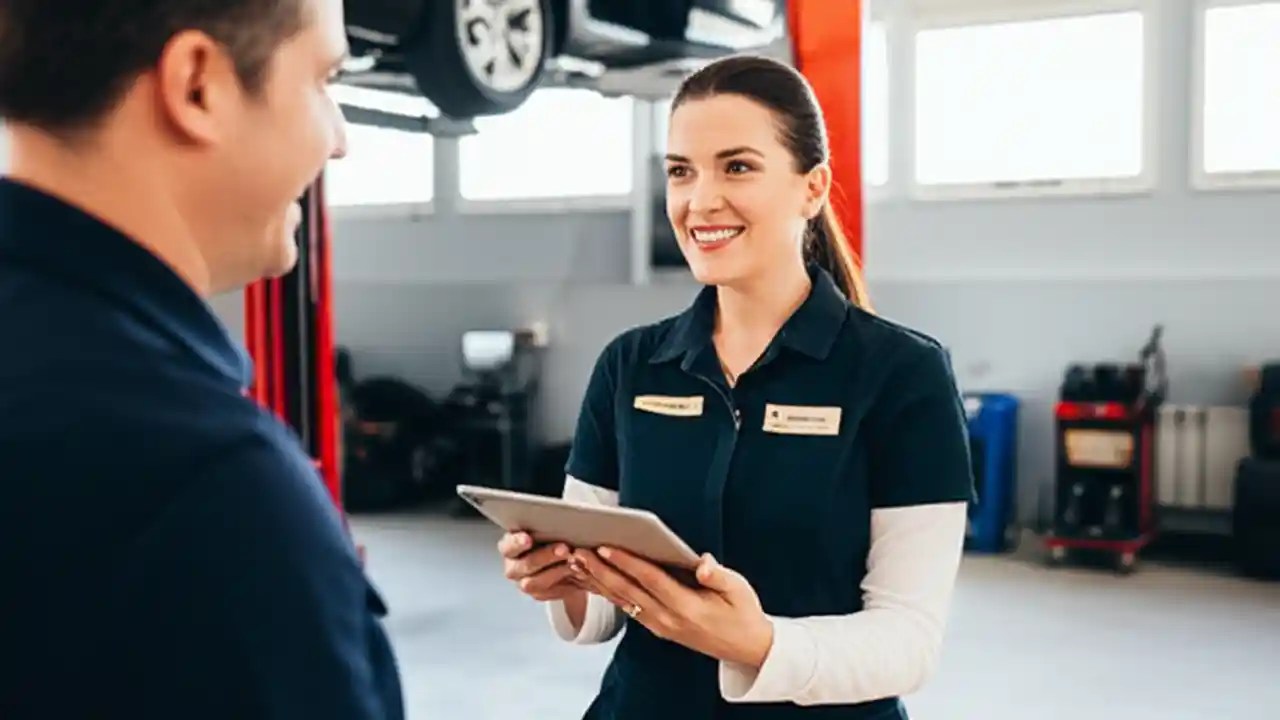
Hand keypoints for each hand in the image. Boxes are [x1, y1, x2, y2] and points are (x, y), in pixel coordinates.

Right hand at [497, 531, 581, 601]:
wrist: (561, 557)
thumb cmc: (549, 537)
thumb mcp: (545, 527)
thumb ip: (545, 526)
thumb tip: (557, 518)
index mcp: (509, 547)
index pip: (508, 546)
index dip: (516, 543)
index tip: (528, 539)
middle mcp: (513, 567)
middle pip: (524, 565)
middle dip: (545, 556)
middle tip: (564, 548)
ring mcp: (525, 583)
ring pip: (535, 583)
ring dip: (556, 572)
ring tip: (573, 562)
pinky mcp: (540, 595)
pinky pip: (551, 593)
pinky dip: (566, 584)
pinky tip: (577, 574)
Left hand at [572, 547, 773, 668]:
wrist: (746, 648)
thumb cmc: (743, 613)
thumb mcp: (739, 590)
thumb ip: (718, 575)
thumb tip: (702, 562)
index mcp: (686, 607)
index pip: (650, 580)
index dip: (627, 562)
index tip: (607, 546)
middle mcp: (668, 619)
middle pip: (627, 591)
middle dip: (601, 570)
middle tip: (579, 552)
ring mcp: (660, 626)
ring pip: (623, 601)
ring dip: (599, 581)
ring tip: (578, 562)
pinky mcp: (658, 628)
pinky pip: (628, 608)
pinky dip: (609, 593)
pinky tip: (595, 579)